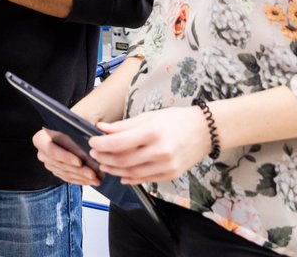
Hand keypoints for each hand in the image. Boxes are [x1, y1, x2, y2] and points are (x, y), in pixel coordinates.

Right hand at [33, 128, 101, 185]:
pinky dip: (80, 180)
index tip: (79, 161)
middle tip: (92, 173)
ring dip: (81, 177)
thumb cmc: (75, 123)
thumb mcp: (78, 119)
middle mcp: (43, 152)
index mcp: (42, 137)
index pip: (50, 149)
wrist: (72, 128)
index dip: (65, 156)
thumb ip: (82, 126)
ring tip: (96, 178)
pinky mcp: (57, 170)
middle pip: (59, 164)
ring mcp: (50, 163)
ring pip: (65, 173)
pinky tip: (91, 180)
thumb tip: (92, 134)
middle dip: (77, 170)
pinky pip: (67, 178)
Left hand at [85, 106, 210, 184]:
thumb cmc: (176, 120)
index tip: (92, 141)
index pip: (118, 143)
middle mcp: (159, 152)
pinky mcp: (170, 175)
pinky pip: (145, 180)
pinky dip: (130, 178)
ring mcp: (166, 166)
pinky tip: (121, 174)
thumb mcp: (149, 116)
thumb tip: (101, 128)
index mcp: (152, 133)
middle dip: (104, 157)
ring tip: (104, 164)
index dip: (101, 144)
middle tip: (94, 153)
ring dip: (114, 170)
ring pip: (132, 173)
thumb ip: (124, 125)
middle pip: (123, 160)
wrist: (205, 131)